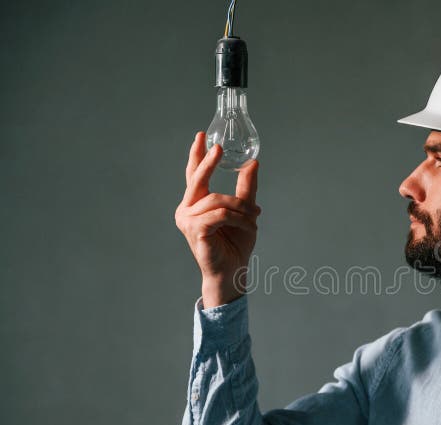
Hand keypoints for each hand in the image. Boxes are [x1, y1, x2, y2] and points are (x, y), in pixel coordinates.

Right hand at [175, 131, 260, 305]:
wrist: (233, 271)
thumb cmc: (235, 244)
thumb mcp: (245, 211)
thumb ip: (246, 188)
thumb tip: (253, 163)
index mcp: (195, 204)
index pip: (193, 175)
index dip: (197, 155)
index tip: (201, 135)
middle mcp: (186, 210)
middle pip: (197, 180)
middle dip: (209, 162)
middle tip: (219, 148)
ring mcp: (187, 221)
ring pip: (217, 199)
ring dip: (241, 207)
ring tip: (254, 218)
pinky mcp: (195, 231)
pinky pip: (220, 214)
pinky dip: (238, 218)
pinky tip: (248, 225)